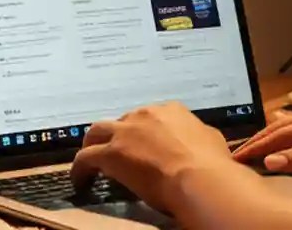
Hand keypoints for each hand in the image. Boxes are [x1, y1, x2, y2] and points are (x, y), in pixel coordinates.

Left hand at [71, 102, 247, 215]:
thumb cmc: (210, 162)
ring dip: (93, 144)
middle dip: (117, 134)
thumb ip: (199, 135)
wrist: (197, 177)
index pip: (150, 117)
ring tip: (90, 160)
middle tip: (116, 150)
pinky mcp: (110, 153)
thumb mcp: (210, 139)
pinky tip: (80, 180)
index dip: (144, 131)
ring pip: (97, 132)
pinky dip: (80, 168)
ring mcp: (125, 132)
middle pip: (122, 121)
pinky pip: (86, 157)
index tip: (144, 144)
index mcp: (170, 111)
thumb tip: (200, 139)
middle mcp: (145, 115)